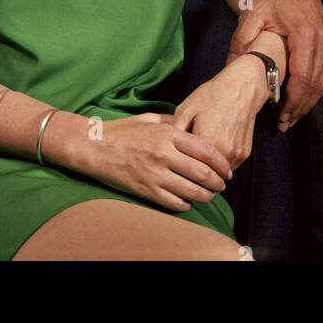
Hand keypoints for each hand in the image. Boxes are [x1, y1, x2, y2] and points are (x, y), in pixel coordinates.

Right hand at [78, 113, 231, 211]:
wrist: (96, 146)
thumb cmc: (123, 130)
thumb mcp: (150, 118)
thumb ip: (173, 122)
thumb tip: (193, 127)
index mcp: (168, 133)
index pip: (206, 150)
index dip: (221, 163)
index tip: (227, 170)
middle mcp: (165, 154)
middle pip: (203, 173)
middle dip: (217, 182)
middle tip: (222, 185)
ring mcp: (155, 174)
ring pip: (192, 191)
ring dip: (205, 196)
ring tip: (209, 195)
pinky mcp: (146, 190)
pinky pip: (174, 202)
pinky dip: (186, 204)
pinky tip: (188, 201)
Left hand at [173, 30, 287, 167]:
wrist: (241, 87)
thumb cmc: (211, 95)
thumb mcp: (186, 109)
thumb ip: (175, 131)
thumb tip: (166, 149)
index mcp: (207, 142)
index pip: (189, 168)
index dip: (179, 170)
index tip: (172, 171)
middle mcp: (224, 153)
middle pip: (205, 175)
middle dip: (194, 176)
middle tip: (183, 171)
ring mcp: (237, 155)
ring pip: (218, 174)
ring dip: (209, 171)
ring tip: (198, 162)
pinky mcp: (245, 154)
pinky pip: (229, 166)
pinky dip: (220, 164)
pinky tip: (213, 152)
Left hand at [227, 0, 322, 130]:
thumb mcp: (253, 14)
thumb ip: (242, 41)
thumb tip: (231, 67)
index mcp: (305, 35)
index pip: (303, 77)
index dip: (292, 100)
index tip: (280, 116)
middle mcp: (322, 42)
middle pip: (315, 85)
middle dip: (299, 108)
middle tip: (284, 124)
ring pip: (322, 83)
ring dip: (307, 104)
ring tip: (290, 119)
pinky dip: (312, 92)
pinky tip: (299, 101)